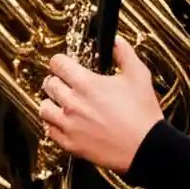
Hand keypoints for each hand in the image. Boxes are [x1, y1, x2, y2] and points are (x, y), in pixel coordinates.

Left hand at [40, 38, 161, 173]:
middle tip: (65, 83)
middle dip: (57, 80)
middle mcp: (73, 103)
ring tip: (61, 103)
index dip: (60, 61)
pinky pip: (49, 131)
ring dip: (51, 102)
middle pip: (49, 84)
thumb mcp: (139, 76)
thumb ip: (124, 54)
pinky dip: (54, 124)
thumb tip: (115, 41)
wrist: (145, 147)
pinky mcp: (70, 143)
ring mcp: (69, 124)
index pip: (58, 64)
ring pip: (44, 108)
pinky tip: (63, 122)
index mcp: (86, 84)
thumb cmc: (142, 114)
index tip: (64, 64)